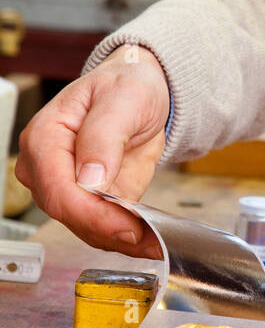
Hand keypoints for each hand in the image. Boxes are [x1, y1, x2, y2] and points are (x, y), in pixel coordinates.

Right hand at [16, 44, 169, 255]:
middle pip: (69, 214)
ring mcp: (64, 187)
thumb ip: (104, 136)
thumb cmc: (125, 85)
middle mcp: (45, 167)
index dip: (91, 214)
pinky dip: (125, 236)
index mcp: (44, 137)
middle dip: (110, 231)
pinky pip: (101, 228)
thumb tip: (89, 178)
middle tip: (151, 239)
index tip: (127, 225)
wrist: (140, 93)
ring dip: (121, 239)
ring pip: (84, 228)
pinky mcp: (87, 200)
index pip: (58, 190)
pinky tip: (151, 239)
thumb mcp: (123, 97)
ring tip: (157, 241)